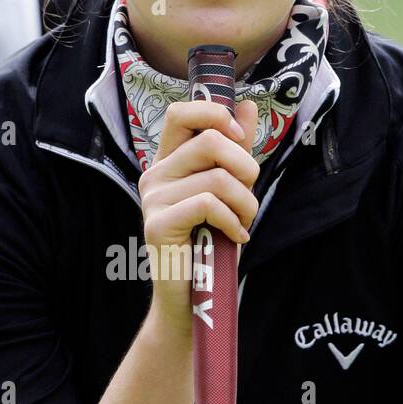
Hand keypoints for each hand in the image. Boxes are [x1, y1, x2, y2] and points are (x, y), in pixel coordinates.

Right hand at [139, 98, 259, 336]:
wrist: (191, 298)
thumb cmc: (210, 244)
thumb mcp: (228, 190)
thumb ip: (235, 149)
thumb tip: (247, 104)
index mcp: (168, 162)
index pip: (182, 112)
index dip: (216, 116)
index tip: (239, 139)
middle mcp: (155, 175)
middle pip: (210, 140)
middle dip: (247, 167)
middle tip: (250, 197)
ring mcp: (152, 200)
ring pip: (216, 177)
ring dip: (245, 202)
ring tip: (244, 222)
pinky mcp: (157, 225)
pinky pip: (208, 204)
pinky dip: (232, 221)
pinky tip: (236, 237)